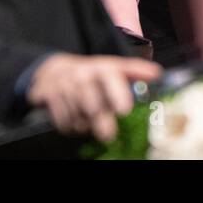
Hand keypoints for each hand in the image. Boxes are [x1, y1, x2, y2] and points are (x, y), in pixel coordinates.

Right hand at [26, 54, 162, 141]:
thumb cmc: (89, 74)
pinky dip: (70, 127)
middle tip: (109, 135)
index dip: (117, 92)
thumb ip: (134, 71)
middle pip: (92, 106)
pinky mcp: (46, 96)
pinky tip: (74, 120)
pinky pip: (62, 121)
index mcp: (101, 67)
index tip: (124, 110)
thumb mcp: (110, 68)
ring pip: (77, 117)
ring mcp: (63, 85)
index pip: (110, 76)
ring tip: (89, 122)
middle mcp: (81, 75)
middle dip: (102, 123)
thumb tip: (156, 74)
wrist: (52, 70)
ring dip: (85, 126)